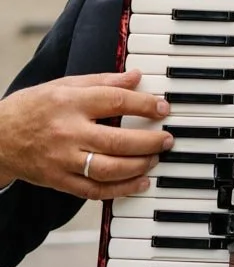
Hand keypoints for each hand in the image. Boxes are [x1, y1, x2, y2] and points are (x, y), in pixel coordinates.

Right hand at [0, 72, 171, 198]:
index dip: (145, 105)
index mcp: (70, 102)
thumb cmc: (32, 108)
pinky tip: (140, 183)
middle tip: (167, 139)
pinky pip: (94, 190)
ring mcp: (62, 159)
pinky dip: (121, 189)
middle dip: (149, 141)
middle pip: (117, 140)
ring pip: (109, 169)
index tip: (163, 108)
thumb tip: (136, 76)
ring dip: (139, 166)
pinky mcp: (59, 180)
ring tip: (155, 158)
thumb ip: (103, 81)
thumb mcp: (64, 85)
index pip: (115, 101)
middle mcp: (67, 132)